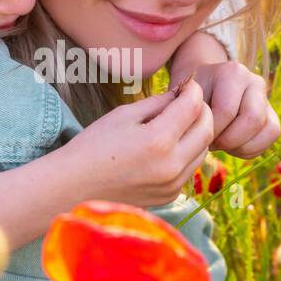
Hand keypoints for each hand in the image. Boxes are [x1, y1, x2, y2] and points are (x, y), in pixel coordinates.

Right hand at [65, 80, 213, 206]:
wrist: (73, 186)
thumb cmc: (92, 146)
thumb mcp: (124, 114)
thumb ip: (158, 103)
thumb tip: (181, 94)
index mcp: (158, 140)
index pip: (193, 107)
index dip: (193, 90)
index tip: (188, 84)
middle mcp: (171, 165)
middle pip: (207, 129)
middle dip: (202, 110)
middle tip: (187, 101)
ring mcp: (172, 184)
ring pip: (203, 150)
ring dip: (197, 132)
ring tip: (178, 123)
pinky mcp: (169, 196)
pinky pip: (189, 168)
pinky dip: (187, 153)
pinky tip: (168, 146)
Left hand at [188, 61, 280, 158]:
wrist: (202, 85)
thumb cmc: (190, 94)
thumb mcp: (184, 97)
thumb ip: (192, 111)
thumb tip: (206, 137)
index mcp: (232, 72)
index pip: (226, 111)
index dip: (211, 130)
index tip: (197, 132)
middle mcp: (255, 81)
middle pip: (253, 119)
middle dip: (229, 139)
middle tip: (212, 142)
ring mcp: (266, 98)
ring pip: (269, 129)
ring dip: (242, 145)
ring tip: (222, 144)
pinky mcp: (272, 114)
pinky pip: (271, 136)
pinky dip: (252, 148)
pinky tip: (232, 146)